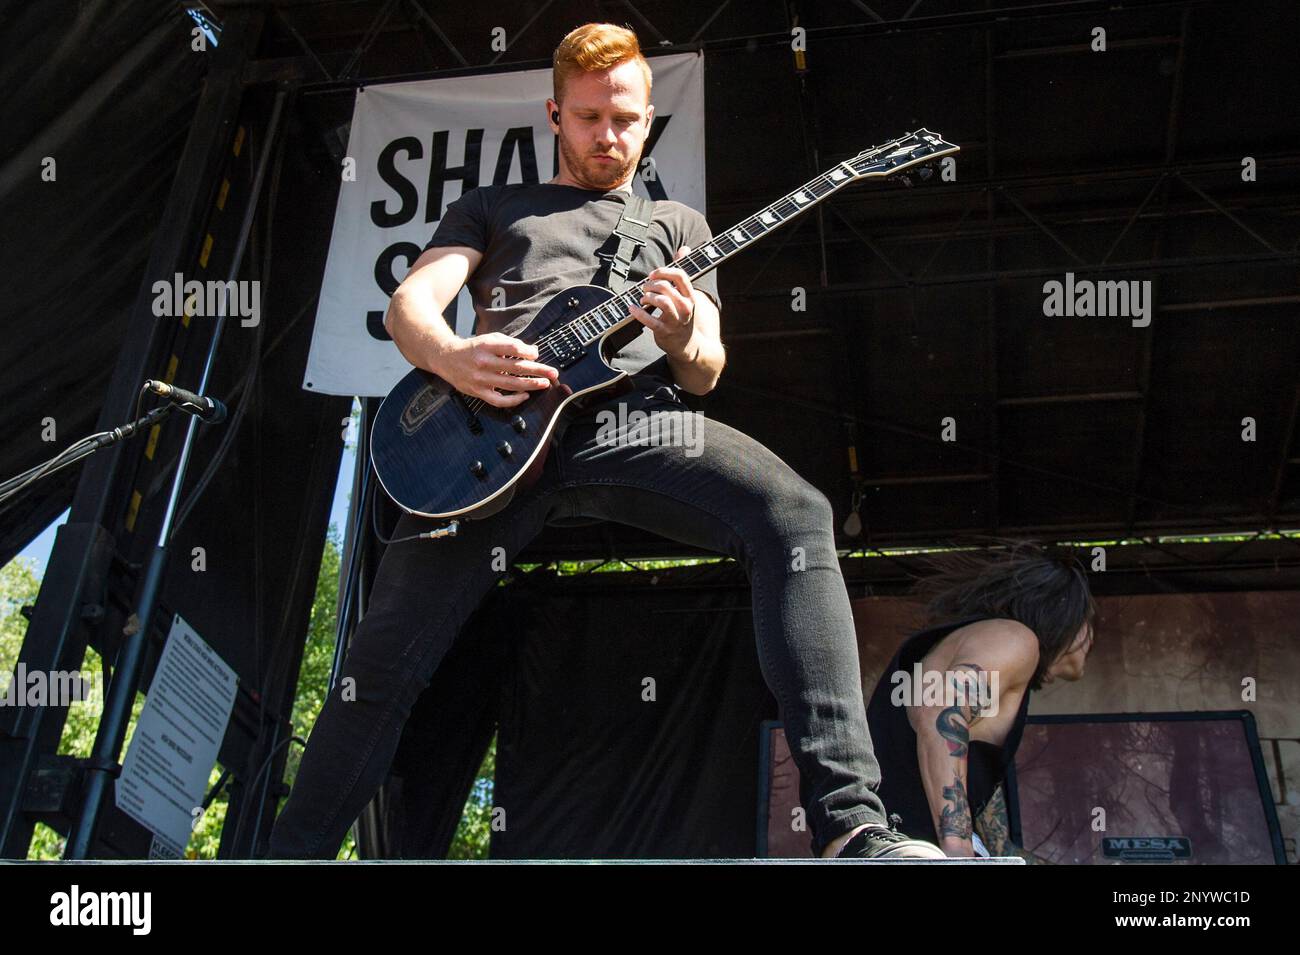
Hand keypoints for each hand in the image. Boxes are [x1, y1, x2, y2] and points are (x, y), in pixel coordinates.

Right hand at [431, 332, 558, 408]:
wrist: (446, 358)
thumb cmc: (472, 348)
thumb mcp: (489, 339)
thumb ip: (510, 343)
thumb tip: (533, 352)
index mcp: (486, 346)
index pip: (511, 348)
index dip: (527, 352)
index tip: (537, 355)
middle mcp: (483, 362)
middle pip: (515, 367)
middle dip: (537, 370)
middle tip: (553, 373)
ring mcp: (480, 379)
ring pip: (510, 384)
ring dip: (530, 384)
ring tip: (544, 383)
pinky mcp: (478, 392)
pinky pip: (499, 400)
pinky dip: (513, 400)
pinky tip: (525, 396)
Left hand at [629, 245, 696, 358]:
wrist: (688, 345)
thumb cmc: (683, 315)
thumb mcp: (686, 295)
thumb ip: (682, 272)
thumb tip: (684, 248)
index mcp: (690, 296)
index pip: (680, 275)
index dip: (664, 271)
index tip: (652, 274)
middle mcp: (685, 307)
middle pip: (666, 287)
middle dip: (650, 285)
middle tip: (644, 288)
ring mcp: (675, 320)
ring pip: (660, 301)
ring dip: (647, 297)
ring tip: (642, 299)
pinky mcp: (664, 331)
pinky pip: (650, 320)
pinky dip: (638, 313)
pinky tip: (632, 309)